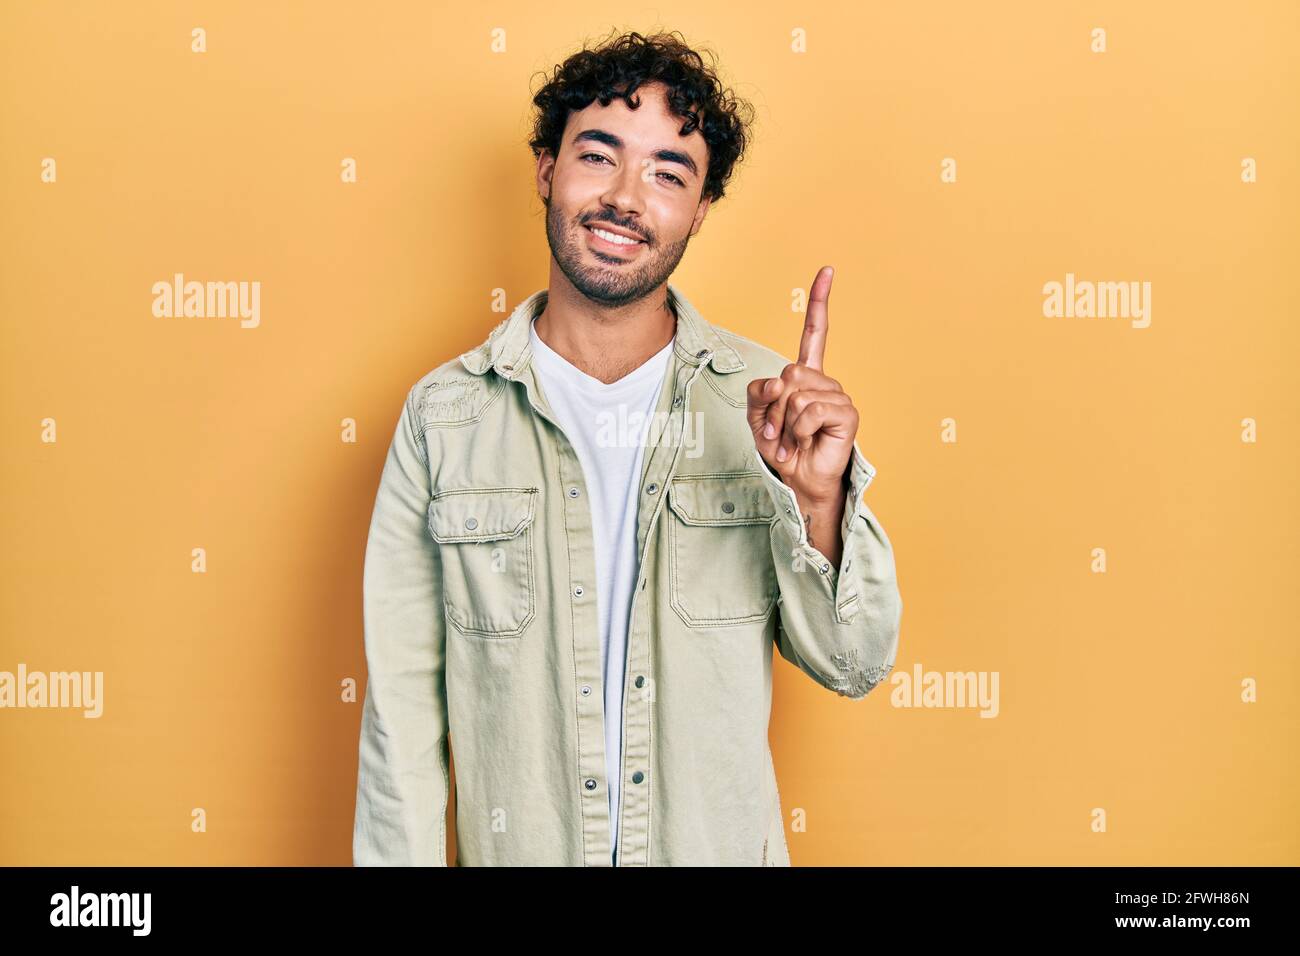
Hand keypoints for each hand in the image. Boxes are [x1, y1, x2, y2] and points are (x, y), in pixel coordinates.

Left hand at [746, 266, 858, 507]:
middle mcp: (825, 383)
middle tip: (779, 430)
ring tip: (793, 440)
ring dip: (784, 423)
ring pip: (796, 395)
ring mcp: (838, 397)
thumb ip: (759, 393)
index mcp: (806, 376)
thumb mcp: (757, 417)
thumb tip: (780, 382)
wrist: (796, 480)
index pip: (815, 333)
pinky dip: (798, 430)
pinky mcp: (847, 415)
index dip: (820, 302)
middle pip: (788, 373)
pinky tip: (806, 441)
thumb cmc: (781, 448)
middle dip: (773, 406)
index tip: (827, 270)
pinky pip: (809, 411)